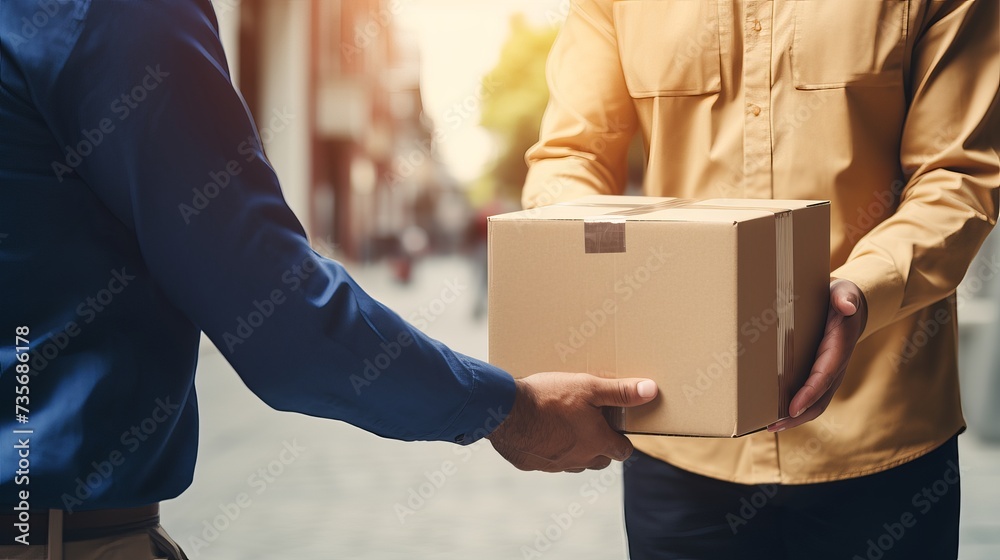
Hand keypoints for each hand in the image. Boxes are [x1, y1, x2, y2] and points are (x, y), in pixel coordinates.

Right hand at [486, 372, 657, 472]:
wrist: (505, 411)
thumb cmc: (549, 397)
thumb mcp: (588, 387)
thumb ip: (620, 391)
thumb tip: (651, 390)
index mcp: (596, 442)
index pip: (622, 451)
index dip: (622, 440)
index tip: (616, 428)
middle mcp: (578, 459)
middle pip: (599, 460)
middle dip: (600, 446)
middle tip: (591, 424)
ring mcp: (554, 465)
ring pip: (573, 463)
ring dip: (574, 449)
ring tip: (565, 426)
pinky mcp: (531, 464)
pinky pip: (546, 461)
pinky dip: (547, 450)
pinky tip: (539, 431)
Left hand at [768, 279, 866, 432]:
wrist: (849, 305)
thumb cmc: (842, 297)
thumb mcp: (845, 291)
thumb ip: (845, 297)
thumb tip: (846, 306)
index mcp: (839, 348)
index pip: (824, 376)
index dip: (809, 393)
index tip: (792, 407)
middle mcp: (835, 366)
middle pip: (820, 398)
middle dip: (798, 415)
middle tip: (774, 425)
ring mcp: (829, 373)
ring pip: (815, 402)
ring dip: (795, 417)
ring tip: (770, 426)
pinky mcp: (820, 374)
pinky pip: (810, 396)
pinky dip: (795, 408)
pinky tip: (775, 414)